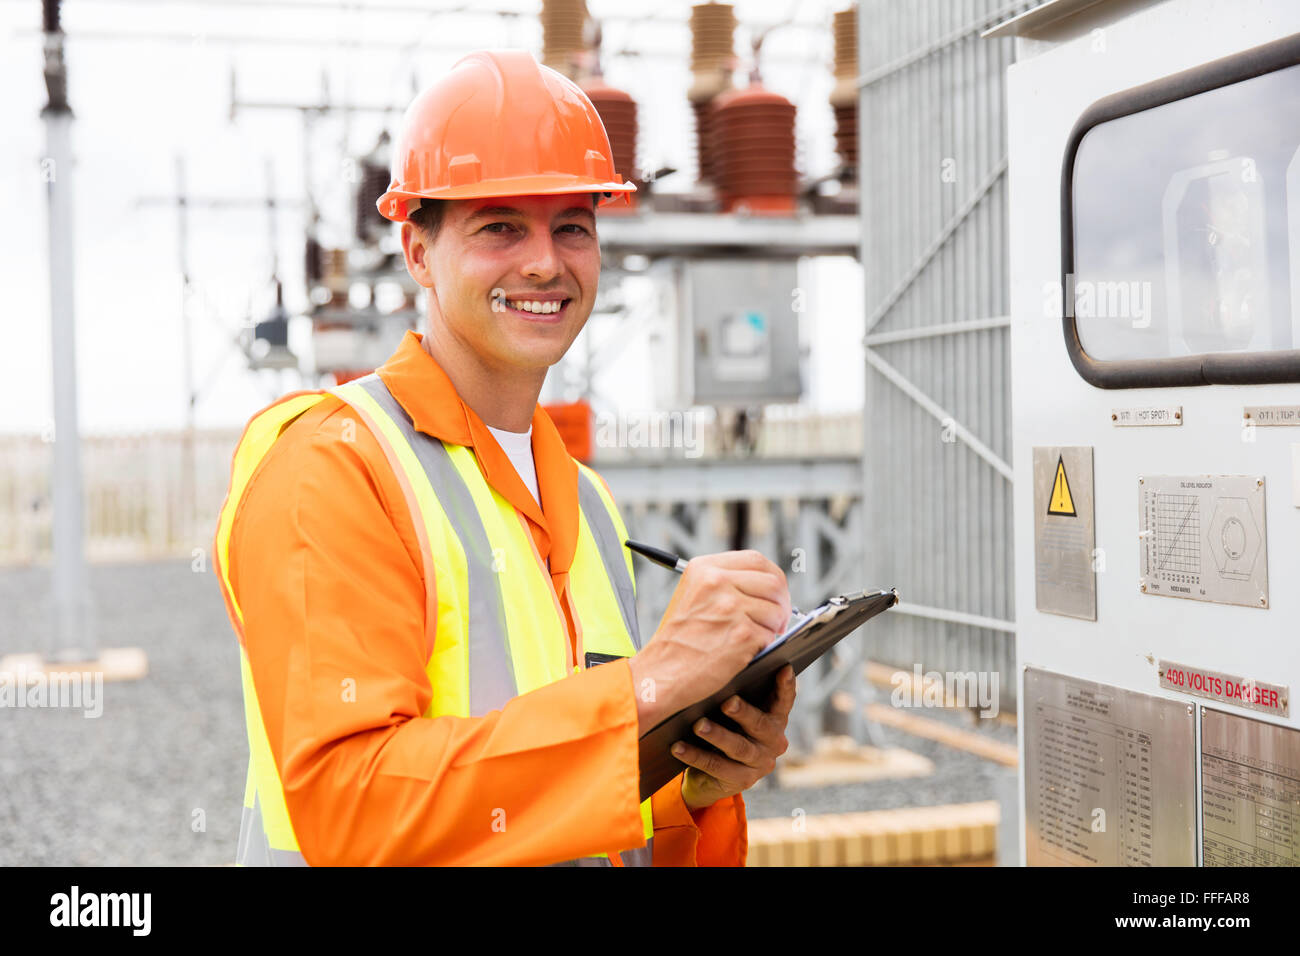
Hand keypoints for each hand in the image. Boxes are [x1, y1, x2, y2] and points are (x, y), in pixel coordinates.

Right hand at [628, 550, 790, 732]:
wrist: (660, 673)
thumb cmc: (677, 640)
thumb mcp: (691, 595)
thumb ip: (723, 581)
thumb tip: (766, 584)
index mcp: (704, 567)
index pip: (756, 560)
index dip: (772, 577)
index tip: (775, 591)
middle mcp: (717, 582)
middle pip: (774, 583)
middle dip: (781, 603)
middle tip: (777, 619)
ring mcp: (730, 607)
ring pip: (776, 610)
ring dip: (773, 627)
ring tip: (756, 637)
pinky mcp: (742, 634)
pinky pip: (771, 635)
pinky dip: (764, 646)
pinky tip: (747, 651)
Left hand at [676, 664, 795, 811]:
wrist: (712, 776)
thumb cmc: (723, 728)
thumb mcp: (734, 713)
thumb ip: (736, 693)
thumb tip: (721, 665)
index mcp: (776, 719)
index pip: (784, 701)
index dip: (786, 685)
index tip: (783, 667)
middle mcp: (774, 742)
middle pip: (760, 724)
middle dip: (743, 712)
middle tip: (727, 702)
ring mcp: (759, 763)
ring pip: (738, 747)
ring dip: (717, 735)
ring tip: (698, 725)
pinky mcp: (742, 781)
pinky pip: (716, 766)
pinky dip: (695, 755)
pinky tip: (678, 747)